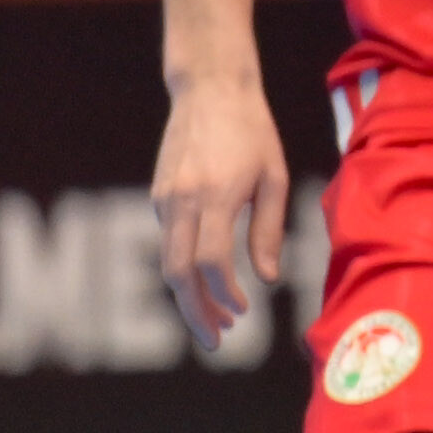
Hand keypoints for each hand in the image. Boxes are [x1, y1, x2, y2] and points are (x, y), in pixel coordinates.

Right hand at [153, 73, 289, 346]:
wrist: (210, 90)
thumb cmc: (253, 132)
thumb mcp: (274, 178)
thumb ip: (269, 230)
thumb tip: (268, 279)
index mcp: (215, 196)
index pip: (209, 260)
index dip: (223, 293)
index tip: (244, 311)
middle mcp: (181, 200)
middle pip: (177, 272)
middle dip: (195, 313)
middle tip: (218, 342)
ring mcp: (163, 198)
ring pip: (167, 262)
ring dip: (189, 298)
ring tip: (220, 322)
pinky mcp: (158, 196)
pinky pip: (169, 242)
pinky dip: (185, 270)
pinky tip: (210, 283)